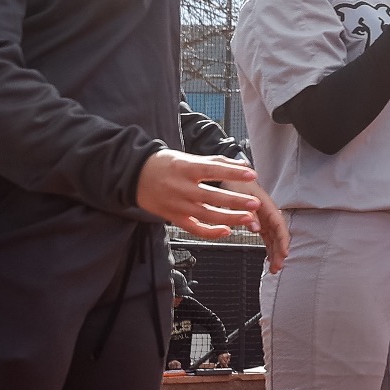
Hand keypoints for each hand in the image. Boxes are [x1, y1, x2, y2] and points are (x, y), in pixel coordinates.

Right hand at [137, 151, 263, 239]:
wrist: (134, 176)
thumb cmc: (164, 165)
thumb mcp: (187, 157)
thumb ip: (215, 161)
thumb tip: (241, 163)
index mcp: (185, 168)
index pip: (213, 169)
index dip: (233, 172)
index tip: (251, 174)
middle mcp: (181, 187)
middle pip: (212, 196)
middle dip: (235, 201)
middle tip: (255, 203)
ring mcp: (177, 205)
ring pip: (206, 215)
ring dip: (229, 218)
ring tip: (249, 218)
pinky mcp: (174, 218)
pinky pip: (195, 229)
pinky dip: (212, 232)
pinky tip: (227, 230)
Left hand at [222, 179, 288, 272]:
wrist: (227, 175)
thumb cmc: (234, 181)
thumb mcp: (238, 194)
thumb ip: (247, 211)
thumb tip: (256, 228)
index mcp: (266, 204)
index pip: (279, 225)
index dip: (283, 239)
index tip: (284, 252)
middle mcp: (267, 212)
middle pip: (278, 234)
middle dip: (280, 251)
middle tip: (277, 267)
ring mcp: (263, 217)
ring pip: (273, 237)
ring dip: (275, 252)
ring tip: (274, 267)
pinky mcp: (257, 220)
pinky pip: (266, 236)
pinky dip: (268, 247)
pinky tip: (268, 257)